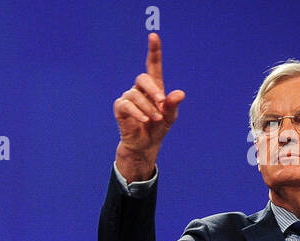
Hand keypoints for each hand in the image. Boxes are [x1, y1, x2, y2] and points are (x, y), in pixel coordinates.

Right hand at [113, 33, 185, 181]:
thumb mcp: (170, 117)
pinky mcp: (120, 109)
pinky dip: (137, 112)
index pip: (152, 65)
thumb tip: (179, 93)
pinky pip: (126, 105)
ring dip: (148, 107)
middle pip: (143, 78)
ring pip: (135, 95)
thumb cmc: (158, 128)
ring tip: (155, 118)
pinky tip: (145, 119)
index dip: (153, 50)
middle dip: (153, 89)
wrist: (145, 145)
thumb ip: (173, 105)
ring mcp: (128, 98)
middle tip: (162, 103)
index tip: (153, 36)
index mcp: (154, 87)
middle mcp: (139, 89)